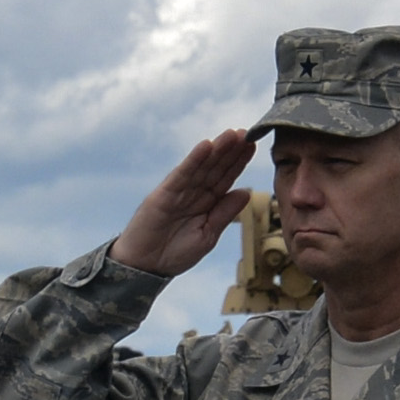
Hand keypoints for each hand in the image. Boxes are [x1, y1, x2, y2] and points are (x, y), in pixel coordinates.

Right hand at [110, 130, 259, 276]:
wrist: (146, 267)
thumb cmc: (175, 253)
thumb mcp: (208, 235)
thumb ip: (225, 213)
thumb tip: (247, 192)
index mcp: (207, 203)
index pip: (226, 178)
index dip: (239, 162)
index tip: (253, 145)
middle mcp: (194, 192)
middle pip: (216, 167)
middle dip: (231, 150)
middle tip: (247, 133)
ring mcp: (179, 191)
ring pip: (202, 166)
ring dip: (217, 149)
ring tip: (232, 134)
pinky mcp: (164, 193)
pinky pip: (182, 175)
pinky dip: (193, 160)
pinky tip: (206, 147)